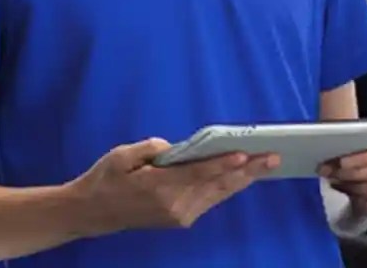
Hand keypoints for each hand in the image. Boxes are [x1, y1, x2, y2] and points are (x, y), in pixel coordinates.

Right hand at [68, 138, 280, 235]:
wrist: (93, 212)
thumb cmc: (106, 178)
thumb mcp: (123, 155)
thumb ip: (152, 147)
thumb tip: (177, 148)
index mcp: (158, 188)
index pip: (198, 173)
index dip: (223, 164)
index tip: (244, 155)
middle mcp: (173, 205)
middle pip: (217, 185)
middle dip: (247, 170)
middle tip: (273, 157)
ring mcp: (179, 215)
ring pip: (218, 194)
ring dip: (244, 179)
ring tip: (267, 165)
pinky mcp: (181, 218)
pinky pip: (211, 199)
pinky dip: (229, 187)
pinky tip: (245, 176)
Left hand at [318, 136, 366, 216]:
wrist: (364, 168)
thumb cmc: (357, 152)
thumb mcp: (350, 140)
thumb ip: (345, 136)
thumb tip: (333, 143)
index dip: (358, 159)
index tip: (339, 163)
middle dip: (350, 174)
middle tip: (331, 174)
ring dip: (353, 188)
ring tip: (338, 183)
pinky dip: (361, 204)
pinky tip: (351, 197)